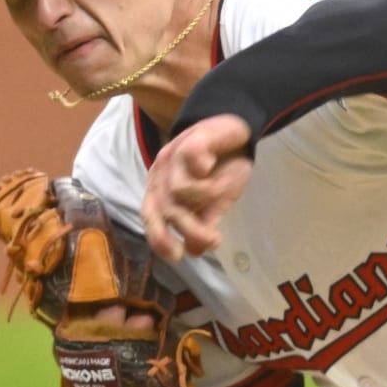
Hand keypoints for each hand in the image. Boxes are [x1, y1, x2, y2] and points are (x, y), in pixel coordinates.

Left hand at [142, 115, 253, 261]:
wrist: (236, 130)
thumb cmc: (222, 168)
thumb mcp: (214, 202)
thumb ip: (202, 223)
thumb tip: (193, 252)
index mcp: (161, 191)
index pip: (150, 218)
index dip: (159, 239)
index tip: (178, 256)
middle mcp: (162, 175)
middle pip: (164, 209)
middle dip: (189, 229)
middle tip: (213, 239)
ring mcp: (173, 156)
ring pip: (180, 190)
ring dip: (208, 197)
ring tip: (225, 192)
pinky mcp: (190, 140)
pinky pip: (193, 161)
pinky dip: (204, 169)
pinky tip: (212, 166)